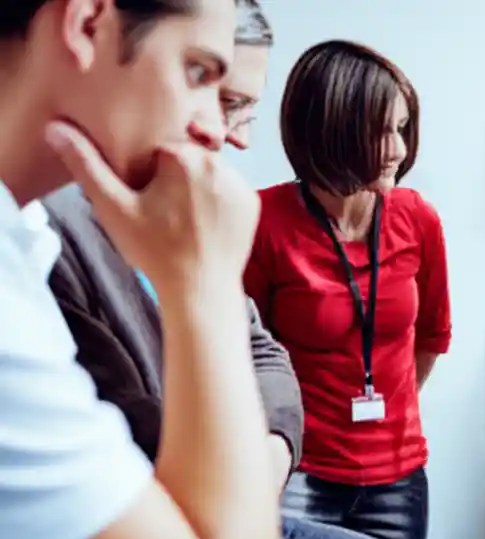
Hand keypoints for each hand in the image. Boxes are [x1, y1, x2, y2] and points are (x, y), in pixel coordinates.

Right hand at [44, 120, 259, 295]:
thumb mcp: (113, 208)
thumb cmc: (155, 251)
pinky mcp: (253, 201)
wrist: (201, 289)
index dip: (145, 173)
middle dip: (172, 178)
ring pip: (208, 173)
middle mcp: (216, 162)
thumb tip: (55, 127)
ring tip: (183, 219)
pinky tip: (203, 224)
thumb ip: (85, 165)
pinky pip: (229, 190)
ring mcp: (239, 183)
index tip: (144, 198)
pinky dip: (217, 201)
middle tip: (162, 212)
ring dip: (196, 188)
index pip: (156, 149)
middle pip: (185, 159)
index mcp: (182, 156)